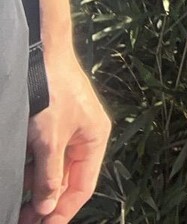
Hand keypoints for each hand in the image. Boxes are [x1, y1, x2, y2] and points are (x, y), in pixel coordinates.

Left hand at [19, 46, 109, 222]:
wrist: (40, 53)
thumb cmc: (51, 92)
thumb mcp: (50, 140)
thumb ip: (50, 177)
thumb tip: (47, 208)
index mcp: (94, 139)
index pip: (82, 187)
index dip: (63, 212)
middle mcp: (85, 136)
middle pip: (67, 180)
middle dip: (47, 202)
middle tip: (23, 220)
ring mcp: (69, 128)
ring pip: (53, 168)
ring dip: (37, 187)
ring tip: (17, 205)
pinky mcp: (53, 122)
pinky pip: (45, 154)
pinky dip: (33, 168)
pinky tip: (18, 180)